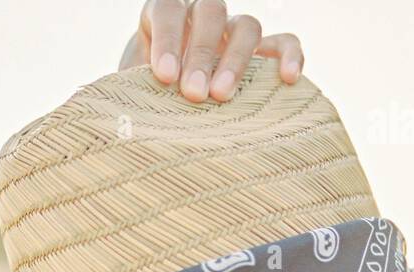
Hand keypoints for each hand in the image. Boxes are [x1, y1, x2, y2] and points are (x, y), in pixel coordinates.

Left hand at [119, 0, 304, 102]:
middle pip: (210, 13)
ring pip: (246, 25)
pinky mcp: (262, 55)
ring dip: (236, 60)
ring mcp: (233, 34)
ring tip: (222, 97)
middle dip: (201, 53)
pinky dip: (290, 55)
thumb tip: (124, 120)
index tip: (165, 75)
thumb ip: (129, 97)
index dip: (167, 38)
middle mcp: (200, 18)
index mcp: (163, 18)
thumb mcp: (129, 97)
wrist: (163, 112)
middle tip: (194, 93)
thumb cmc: (143, 104)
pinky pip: (283, 42)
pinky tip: (289, 79)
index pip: (167, 9)